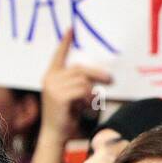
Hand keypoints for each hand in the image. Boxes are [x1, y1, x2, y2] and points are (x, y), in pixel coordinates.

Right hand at [30, 30, 111, 162]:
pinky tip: (87, 105)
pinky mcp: (59, 96)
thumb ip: (79, 82)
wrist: (55, 134)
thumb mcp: (72, 95)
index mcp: (51, 75)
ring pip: (84, 81)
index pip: (58, 55)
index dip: (65, 42)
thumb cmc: (67, 114)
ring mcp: (53, 87)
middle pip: (81, 69)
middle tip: (111, 81)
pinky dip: (89, 98)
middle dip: (98, 74)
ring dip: (92, 92)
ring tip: (89, 102)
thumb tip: (101, 76)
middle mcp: (50, 78)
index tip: (71, 29)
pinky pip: (83, 90)